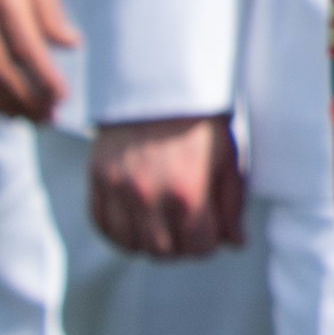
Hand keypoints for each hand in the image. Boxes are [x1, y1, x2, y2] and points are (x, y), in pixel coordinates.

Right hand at [0, 0, 80, 122]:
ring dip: (6, 105)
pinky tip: (8, 111)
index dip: (42, 76)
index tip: (62, 95)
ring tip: (33, 119)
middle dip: (26, 98)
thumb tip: (72, 44)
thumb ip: (52, 15)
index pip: (24, 47)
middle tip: (49, 115)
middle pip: (0, 69)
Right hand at [88, 116, 246, 258]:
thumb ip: (231, 205)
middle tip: (187, 231)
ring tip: (163, 228)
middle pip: (162, 252)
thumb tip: (236, 242)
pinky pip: (101, 225)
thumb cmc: (199, 120)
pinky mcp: (97, 179)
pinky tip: (135, 224)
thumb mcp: (227, 159)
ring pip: (130, 245)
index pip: (198, 247)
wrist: (160, 82)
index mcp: (187, 192)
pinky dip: (118, 233)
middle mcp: (148, 196)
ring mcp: (118, 189)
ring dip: (149, 244)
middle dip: (180, 248)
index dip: (209, 244)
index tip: (210, 232)